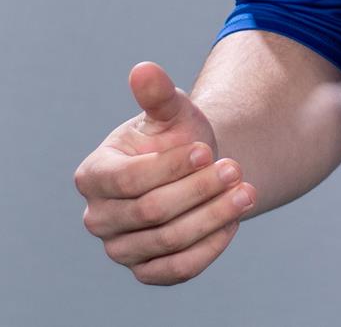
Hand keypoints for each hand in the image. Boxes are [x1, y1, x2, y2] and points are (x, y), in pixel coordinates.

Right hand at [74, 61, 257, 284]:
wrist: (194, 169)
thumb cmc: (176, 136)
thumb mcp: (171, 112)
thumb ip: (157, 95)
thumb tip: (144, 70)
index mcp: (93, 175)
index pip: (130, 179)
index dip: (172, 167)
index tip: (207, 150)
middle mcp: (98, 217)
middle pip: (151, 212)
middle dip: (199, 190)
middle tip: (237, 169)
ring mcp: (120, 249)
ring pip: (168, 242)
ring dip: (213, 217)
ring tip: (246, 193)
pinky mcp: (147, 271)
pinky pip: (178, 269)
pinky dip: (209, 247)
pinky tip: (234, 221)